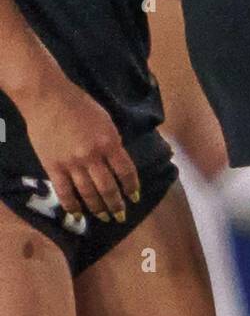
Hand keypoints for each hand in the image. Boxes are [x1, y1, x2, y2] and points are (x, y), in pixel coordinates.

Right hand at [21, 75, 138, 222]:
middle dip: (116, 204)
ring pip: (88, 193)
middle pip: (108, 187)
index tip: (135, 197)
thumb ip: (112, 142)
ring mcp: (72, 164)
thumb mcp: (105, 120)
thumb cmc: (80, 104)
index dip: (131, 187)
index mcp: (109, 142)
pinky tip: (78, 215)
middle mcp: (93, 156)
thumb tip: (116, 162)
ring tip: (104, 217)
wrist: (49, 98)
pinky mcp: (53, 167)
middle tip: (120, 215)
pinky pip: (64, 192)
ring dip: (97, 208)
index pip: (125, 171)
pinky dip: (72, 206)